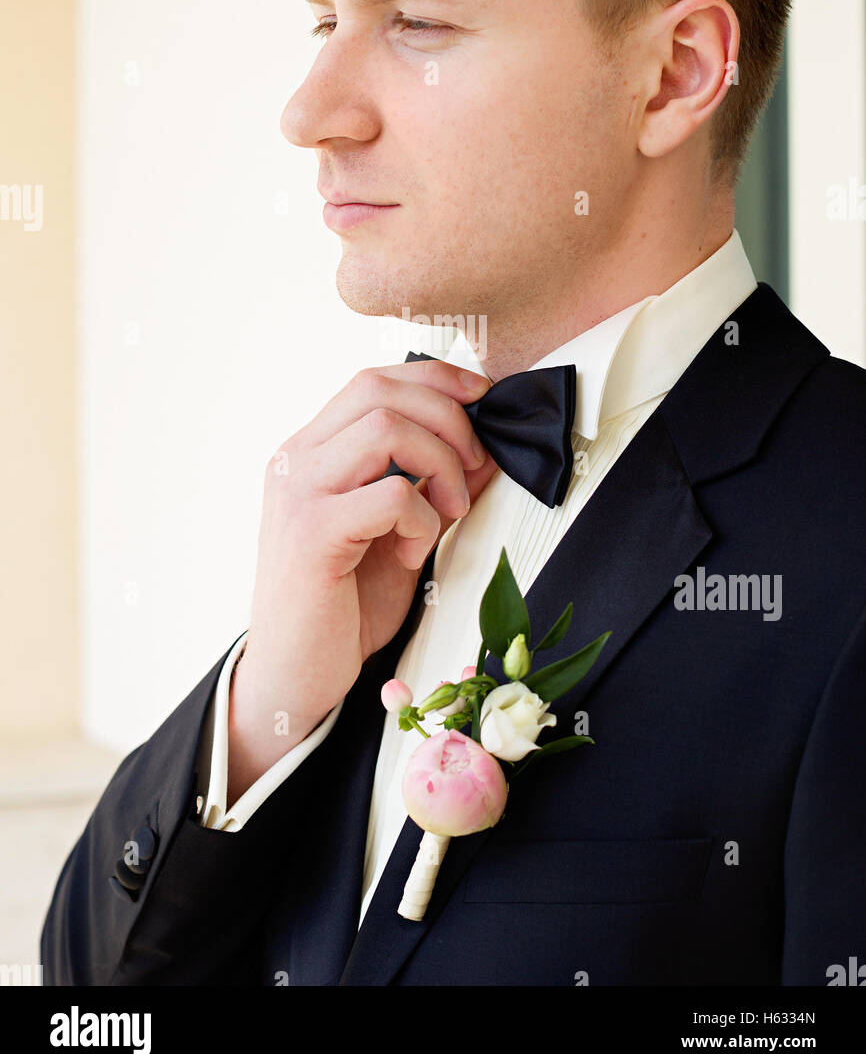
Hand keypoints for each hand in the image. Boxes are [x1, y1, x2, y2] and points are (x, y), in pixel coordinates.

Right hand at [226, 359, 498, 801]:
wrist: (295, 675)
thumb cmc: (343, 607)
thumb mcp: (400, 535)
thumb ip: (433, 487)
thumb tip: (485, 449)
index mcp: (310, 451)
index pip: (373, 380)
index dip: (435, 378)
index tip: (482, 398)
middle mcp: (296, 460)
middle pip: (381, 390)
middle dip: (449, 418)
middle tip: (476, 466)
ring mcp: (299, 493)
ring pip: (387, 429)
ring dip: (442, 464)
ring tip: (449, 511)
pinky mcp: (313, 533)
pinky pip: (392, 495)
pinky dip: (423, 518)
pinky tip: (414, 553)